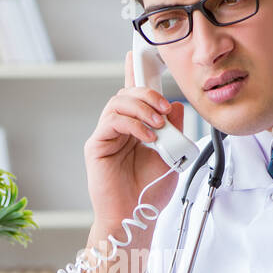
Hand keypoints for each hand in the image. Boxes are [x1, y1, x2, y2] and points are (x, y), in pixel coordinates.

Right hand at [82, 50, 185, 225]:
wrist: (134, 217)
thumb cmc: (148, 192)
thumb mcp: (171, 157)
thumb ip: (173, 131)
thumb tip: (175, 107)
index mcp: (134, 128)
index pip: (133, 95)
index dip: (134, 72)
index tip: (137, 55)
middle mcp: (118, 129)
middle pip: (126, 94)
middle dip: (147, 94)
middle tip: (164, 109)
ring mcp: (106, 136)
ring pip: (118, 103)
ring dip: (142, 108)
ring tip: (158, 125)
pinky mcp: (96, 145)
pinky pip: (112, 121)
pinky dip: (132, 124)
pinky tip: (147, 136)